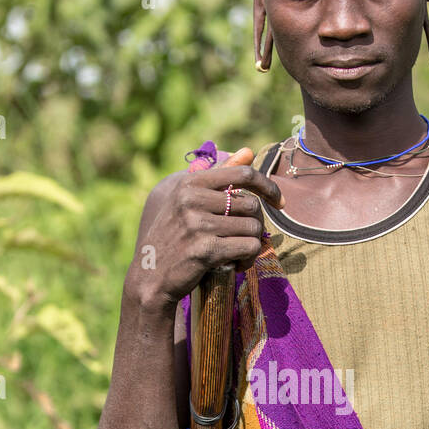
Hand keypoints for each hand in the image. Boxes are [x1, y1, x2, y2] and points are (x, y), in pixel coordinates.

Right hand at [126, 147, 284, 311]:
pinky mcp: (207, 249)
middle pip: (251, 205)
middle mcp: (192, 200)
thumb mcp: (188, 202)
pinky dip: (249, 259)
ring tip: (236, 254)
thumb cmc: (174, 238)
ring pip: (253, 228)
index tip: (278, 201)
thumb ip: (218, 177)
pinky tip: (236, 264)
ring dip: (251, 244)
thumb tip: (248, 152)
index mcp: (190, 184)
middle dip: (255, 224)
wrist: (150, 276)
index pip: (243, 174)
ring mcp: (198, 224)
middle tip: (244, 239)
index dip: (268, 186)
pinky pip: (249, 247)